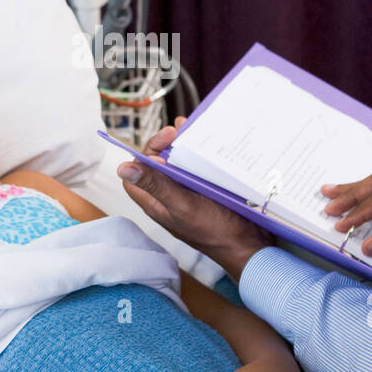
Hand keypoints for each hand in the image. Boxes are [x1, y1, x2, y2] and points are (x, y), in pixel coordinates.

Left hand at [118, 118, 272, 278]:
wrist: (249, 244)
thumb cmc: (214, 230)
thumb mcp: (182, 205)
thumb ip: (156, 185)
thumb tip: (122, 168)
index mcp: (156, 203)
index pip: (137, 173)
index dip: (144, 155)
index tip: (162, 142)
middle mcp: (169, 197)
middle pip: (157, 164)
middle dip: (164, 144)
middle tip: (177, 130)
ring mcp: (188, 193)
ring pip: (178, 164)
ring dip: (182, 145)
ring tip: (189, 127)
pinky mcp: (206, 190)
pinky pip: (197, 167)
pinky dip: (200, 153)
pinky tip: (207, 142)